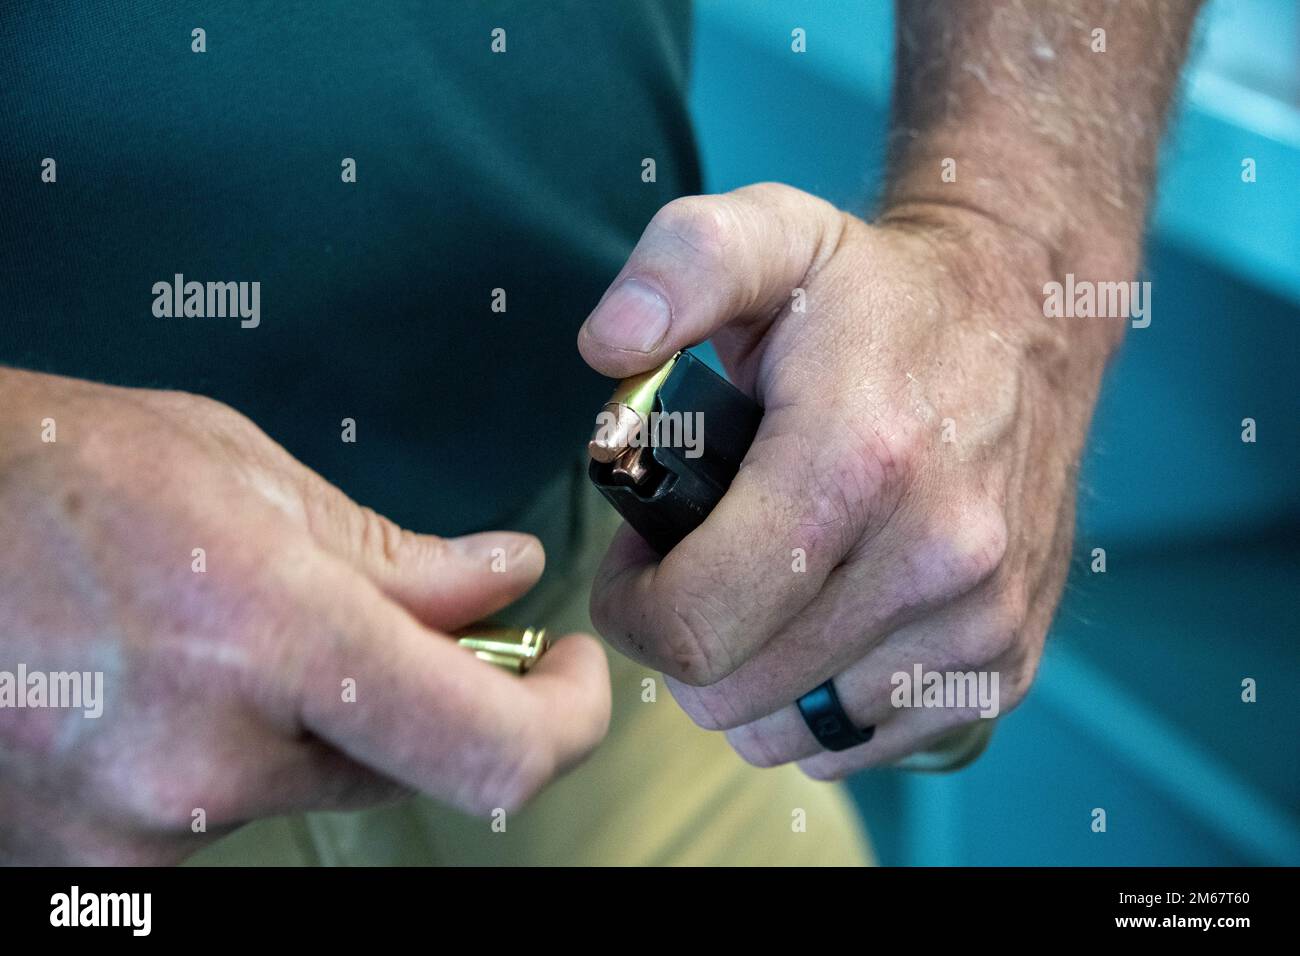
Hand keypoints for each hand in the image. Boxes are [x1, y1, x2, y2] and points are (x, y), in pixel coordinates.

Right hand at [0, 370, 609, 862]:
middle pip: (402, 764)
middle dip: (417, 697)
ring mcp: (142, 832)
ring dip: (312, 720)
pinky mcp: (93, 870)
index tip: (576, 677)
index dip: (566, 723)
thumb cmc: (53, 475)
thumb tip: (502, 582)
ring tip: (222, 631)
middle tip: (386, 622)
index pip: (489, 748)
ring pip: (311, 788)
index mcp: (268, 638)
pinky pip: (228, 813)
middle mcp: (206, 761)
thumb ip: (392, 553)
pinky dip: (237, 753)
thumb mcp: (244, 477)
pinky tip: (175, 681)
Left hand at [579, 183, 1118, 778]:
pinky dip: (816, 705)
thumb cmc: (874, 293)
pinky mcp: (1002, 667)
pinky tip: (818, 622)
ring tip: (756, 589)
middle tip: (692, 569)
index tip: (636, 564)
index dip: (630, 608)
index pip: (694, 624)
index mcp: (857, 462)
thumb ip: (676, 267)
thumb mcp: (770, 234)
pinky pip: (860, 744)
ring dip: (745, 678)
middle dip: (680, 642)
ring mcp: (979, 626)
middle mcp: (935, 559)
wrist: (1029, 316)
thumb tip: (606, 342)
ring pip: (790, 735)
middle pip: (732, 693)